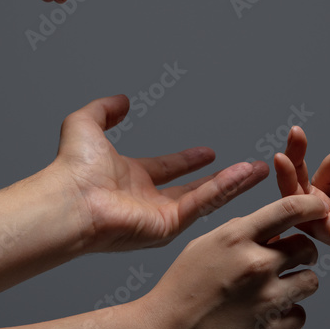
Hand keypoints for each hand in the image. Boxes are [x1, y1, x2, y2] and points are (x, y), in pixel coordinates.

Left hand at [43, 95, 269, 253]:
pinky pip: (202, 205)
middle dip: (222, 179)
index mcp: (129, 179)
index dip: (187, 160)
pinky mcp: (167, 228)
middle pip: (193, 189)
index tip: (207, 152)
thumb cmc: (70, 169)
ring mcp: (158, 217)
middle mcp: (146, 200)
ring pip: (205, 199)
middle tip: (249, 169)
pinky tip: (244, 175)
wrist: (69, 199)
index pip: (166, 169)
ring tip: (261, 171)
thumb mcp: (86, 125)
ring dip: (234, 184)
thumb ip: (103, 110)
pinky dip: (225, 190)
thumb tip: (121, 101)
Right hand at [144, 193, 325, 328]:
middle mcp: (257, 265)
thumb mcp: (204, 244)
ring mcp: (267, 300)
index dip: (311, 205)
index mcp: (237, 237)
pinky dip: (288, 314)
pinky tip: (264, 315)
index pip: (289, 210)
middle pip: (307, 248)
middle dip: (302, 252)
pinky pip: (300, 314)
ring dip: (298, 283)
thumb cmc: (180, 288)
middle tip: (288, 261)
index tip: (318, 208)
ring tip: (274, 291)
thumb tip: (272, 229)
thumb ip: (240, 232)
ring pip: (311, 281)